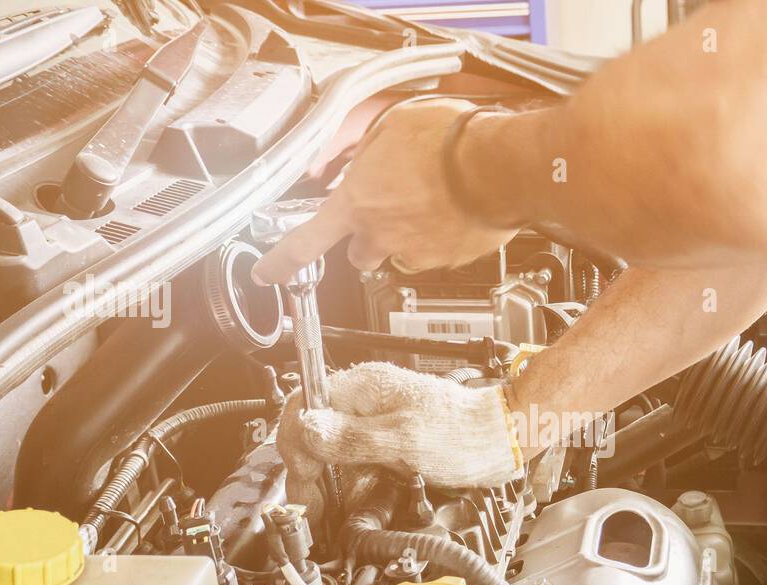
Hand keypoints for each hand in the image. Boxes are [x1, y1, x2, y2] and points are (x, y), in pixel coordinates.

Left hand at [253, 98, 520, 283]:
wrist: (498, 164)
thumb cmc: (448, 140)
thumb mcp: (390, 129)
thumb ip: (368, 155)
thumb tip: (359, 161)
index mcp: (357, 203)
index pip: (305, 243)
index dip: (280, 261)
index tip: (267, 272)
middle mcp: (382, 235)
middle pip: (360, 256)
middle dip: (367, 239)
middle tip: (385, 215)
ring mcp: (417, 252)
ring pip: (401, 254)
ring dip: (407, 237)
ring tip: (430, 204)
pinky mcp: (449, 260)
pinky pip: (437, 254)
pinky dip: (442, 237)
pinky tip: (454, 211)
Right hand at [275, 363, 522, 515]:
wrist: (503, 438)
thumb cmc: (465, 437)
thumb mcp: (403, 441)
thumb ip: (351, 438)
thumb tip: (307, 431)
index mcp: (362, 388)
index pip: (303, 410)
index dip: (296, 449)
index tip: (305, 483)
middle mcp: (365, 397)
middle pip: (314, 429)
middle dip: (307, 468)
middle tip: (312, 505)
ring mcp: (377, 415)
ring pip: (332, 444)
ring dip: (325, 476)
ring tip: (325, 508)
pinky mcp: (390, 433)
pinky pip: (356, 453)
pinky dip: (348, 476)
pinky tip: (350, 495)